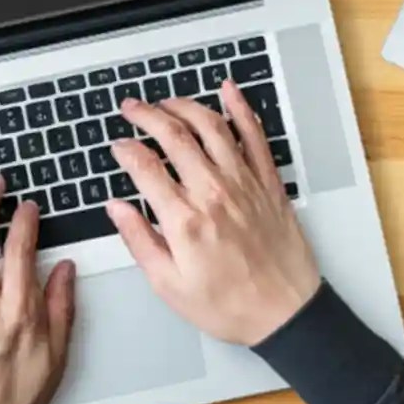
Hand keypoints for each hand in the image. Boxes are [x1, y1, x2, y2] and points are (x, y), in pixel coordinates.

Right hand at [106, 80, 320, 345]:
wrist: (285, 312)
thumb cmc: (230, 305)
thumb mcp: (170, 285)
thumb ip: (140, 241)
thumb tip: (117, 209)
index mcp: (184, 220)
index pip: (144, 167)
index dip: (125, 150)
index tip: (117, 146)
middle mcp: (213, 193)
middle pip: (173, 136)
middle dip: (146, 115)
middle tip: (132, 108)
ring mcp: (243, 183)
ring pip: (211, 126)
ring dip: (184, 105)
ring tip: (166, 101)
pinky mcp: (267, 182)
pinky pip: (254, 135)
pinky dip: (241, 108)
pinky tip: (229, 91)